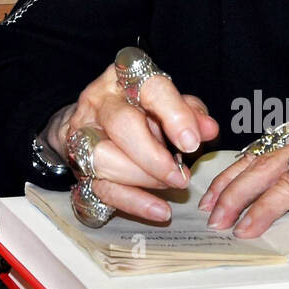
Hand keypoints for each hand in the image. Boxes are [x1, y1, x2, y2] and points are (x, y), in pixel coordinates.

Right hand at [46, 64, 217, 223]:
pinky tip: (159, 210)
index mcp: (125, 78)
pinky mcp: (78, 165)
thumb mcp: (167, 102)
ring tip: (172, 185)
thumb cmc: (137, 108)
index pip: (151, 88)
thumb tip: (209, 129)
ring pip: (105, 158)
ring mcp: (83, 133)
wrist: (92, 120)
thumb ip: (190, 112)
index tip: (192, 142)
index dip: (174, 114)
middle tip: (181, 176)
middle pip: (122, 124)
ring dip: (144, 178)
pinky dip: (133, 202)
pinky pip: (102, 188)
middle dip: (154, 156)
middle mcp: (99, 101)